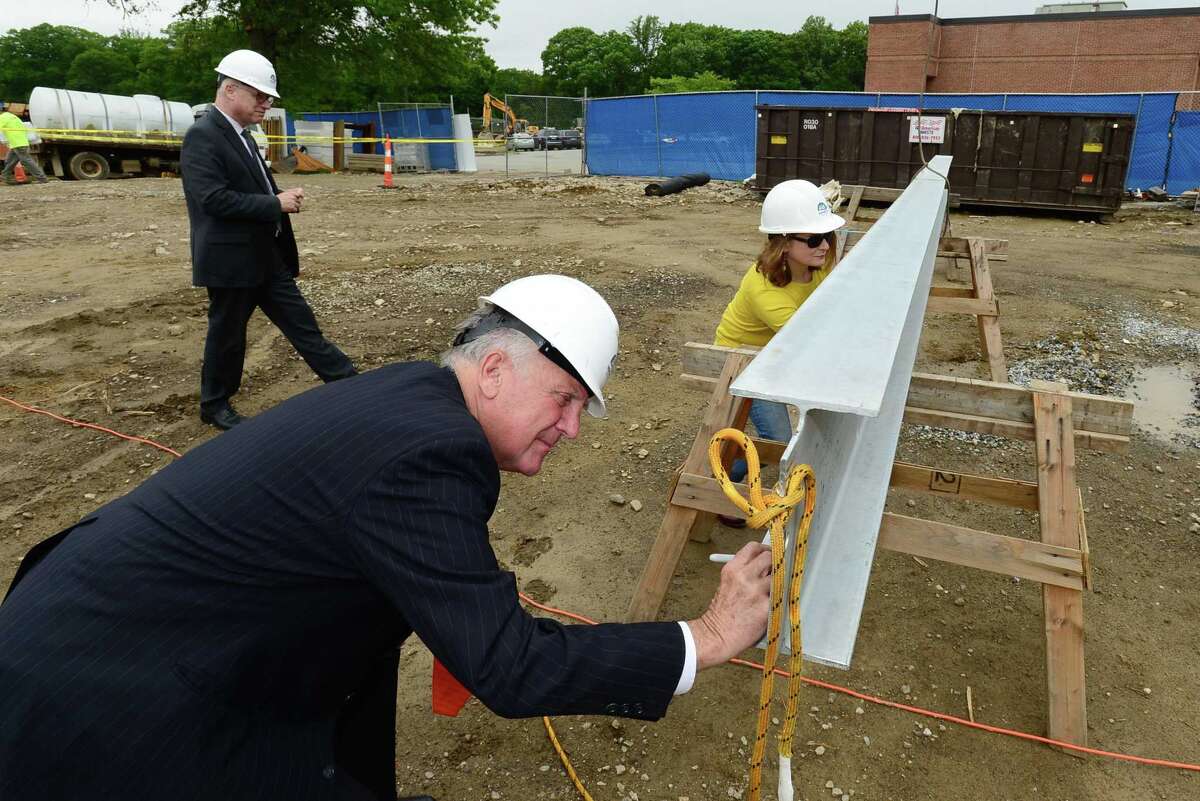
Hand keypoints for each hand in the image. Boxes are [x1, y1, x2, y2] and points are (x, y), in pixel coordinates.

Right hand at [277, 187, 303, 212]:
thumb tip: (295, 195)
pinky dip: (293, 210)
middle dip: (297, 203)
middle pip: (299, 201)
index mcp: (291, 193)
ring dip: (295, 207)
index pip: (299, 193)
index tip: (301, 197)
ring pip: (298, 205)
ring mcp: (293, 202)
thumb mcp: (284, 193)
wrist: (275, 203)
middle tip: (294, 204)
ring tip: (291, 207)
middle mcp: (293, 197)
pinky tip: (289, 209)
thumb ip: (290, 194)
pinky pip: (296, 209)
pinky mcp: (292, 207)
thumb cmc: (278, 199)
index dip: (301, 196)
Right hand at [687, 542, 772, 669]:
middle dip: (775, 564)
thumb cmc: (722, 612)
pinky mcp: (766, 607)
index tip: (771, 554)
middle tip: (777, 571)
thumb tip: (765, 565)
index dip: (766, 549)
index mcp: (732, 569)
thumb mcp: (727, 584)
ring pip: (779, 577)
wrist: (717, 635)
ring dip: (779, 583)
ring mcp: (756, 591)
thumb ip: (744, 572)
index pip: (754, 548)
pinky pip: (780, 597)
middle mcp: (744, 576)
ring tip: (772, 593)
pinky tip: (772, 606)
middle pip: (770, 557)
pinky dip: (779, 600)